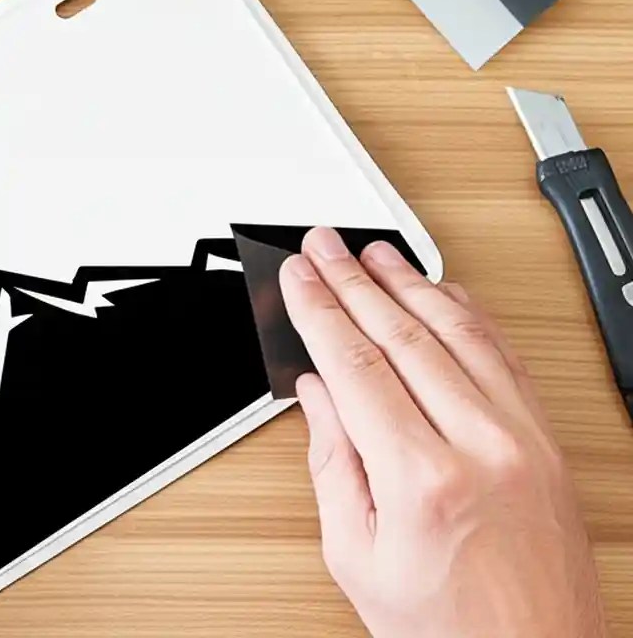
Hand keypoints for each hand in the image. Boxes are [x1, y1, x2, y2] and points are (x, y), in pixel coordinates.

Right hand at [281, 228, 606, 637]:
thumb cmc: (447, 629)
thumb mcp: (355, 557)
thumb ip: (333, 465)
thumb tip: (319, 395)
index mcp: (421, 479)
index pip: (355, 364)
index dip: (319, 311)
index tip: (297, 277)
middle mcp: (481, 446)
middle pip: (404, 335)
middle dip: (354, 281)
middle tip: (325, 245)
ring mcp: (523, 439)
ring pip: (460, 333)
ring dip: (411, 284)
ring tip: (375, 253)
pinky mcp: (548, 443)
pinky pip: (505, 356)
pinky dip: (469, 315)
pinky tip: (442, 292)